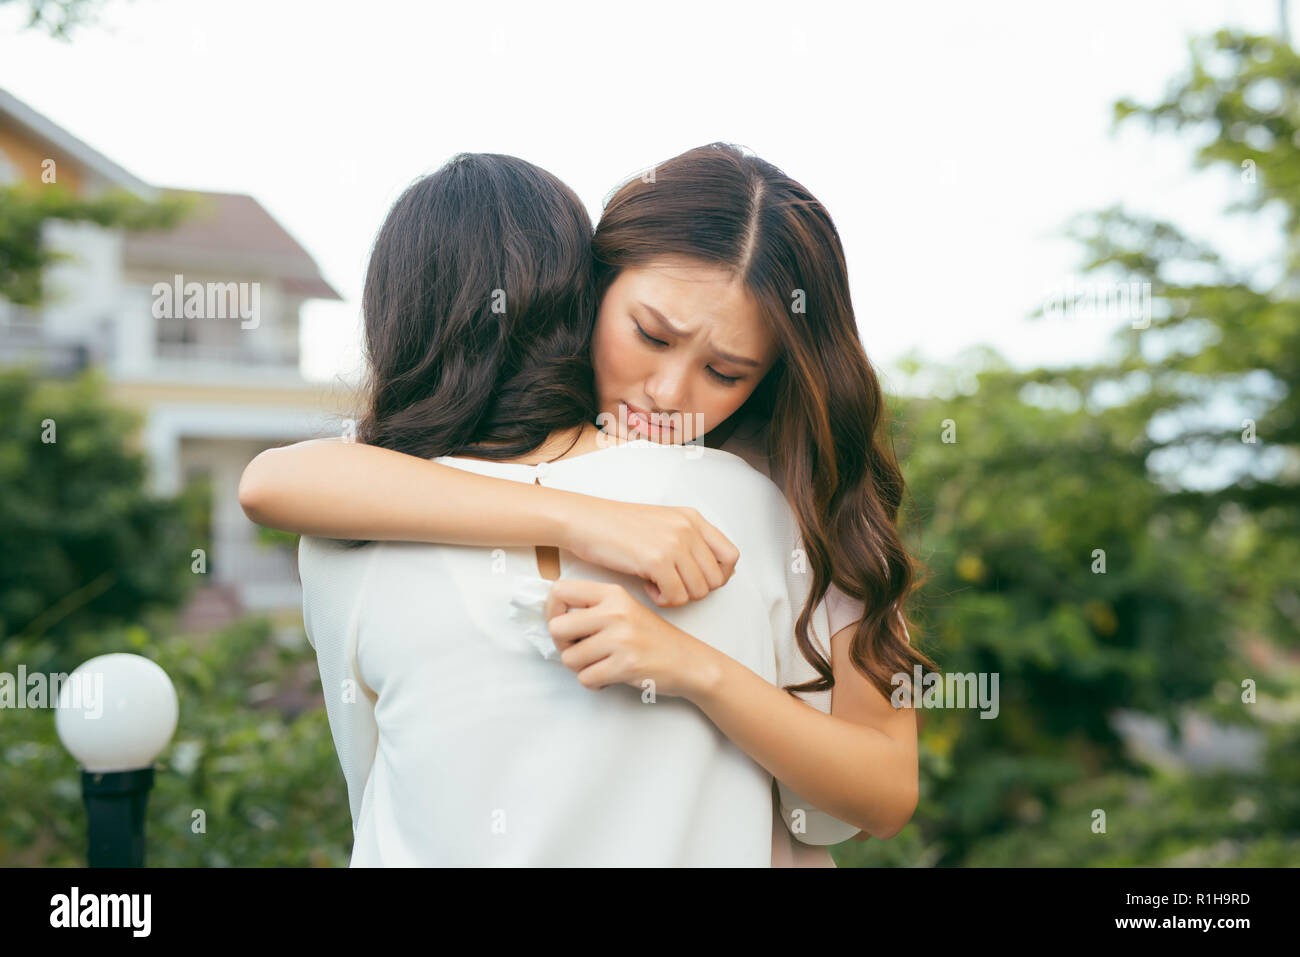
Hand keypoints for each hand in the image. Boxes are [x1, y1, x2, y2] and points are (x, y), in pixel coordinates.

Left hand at [543, 579, 716, 698]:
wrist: (689, 662)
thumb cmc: (651, 638)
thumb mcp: (625, 610)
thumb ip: (593, 609)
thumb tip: (551, 620)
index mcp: (613, 594)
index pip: (560, 591)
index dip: (551, 610)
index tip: (563, 625)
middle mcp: (615, 612)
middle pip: (556, 628)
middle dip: (563, 645)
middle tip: (580, 651)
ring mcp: (621, 639)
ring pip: (569, 658)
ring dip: (580, 668)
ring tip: (599, 665)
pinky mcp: (626, 665)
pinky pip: (586, 678)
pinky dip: (594, 683)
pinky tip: (609, 677)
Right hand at [559, 500, 739, 606]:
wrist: (585, 521)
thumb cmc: (618, 526)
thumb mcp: (662, 523)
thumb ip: (689, 540)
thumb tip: (712, 573)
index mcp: (693, 518)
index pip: (731, 556)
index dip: (719, 575)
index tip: (695, 579)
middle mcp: (688, 528)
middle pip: (716, 579)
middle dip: (695, 590)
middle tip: (671, 586)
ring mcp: (674, 543)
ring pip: (699, 591)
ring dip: (678, 596)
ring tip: (657, 586)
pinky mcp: (656, 560)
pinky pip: (677, 596)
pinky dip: (664, 600)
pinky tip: (648, 587)